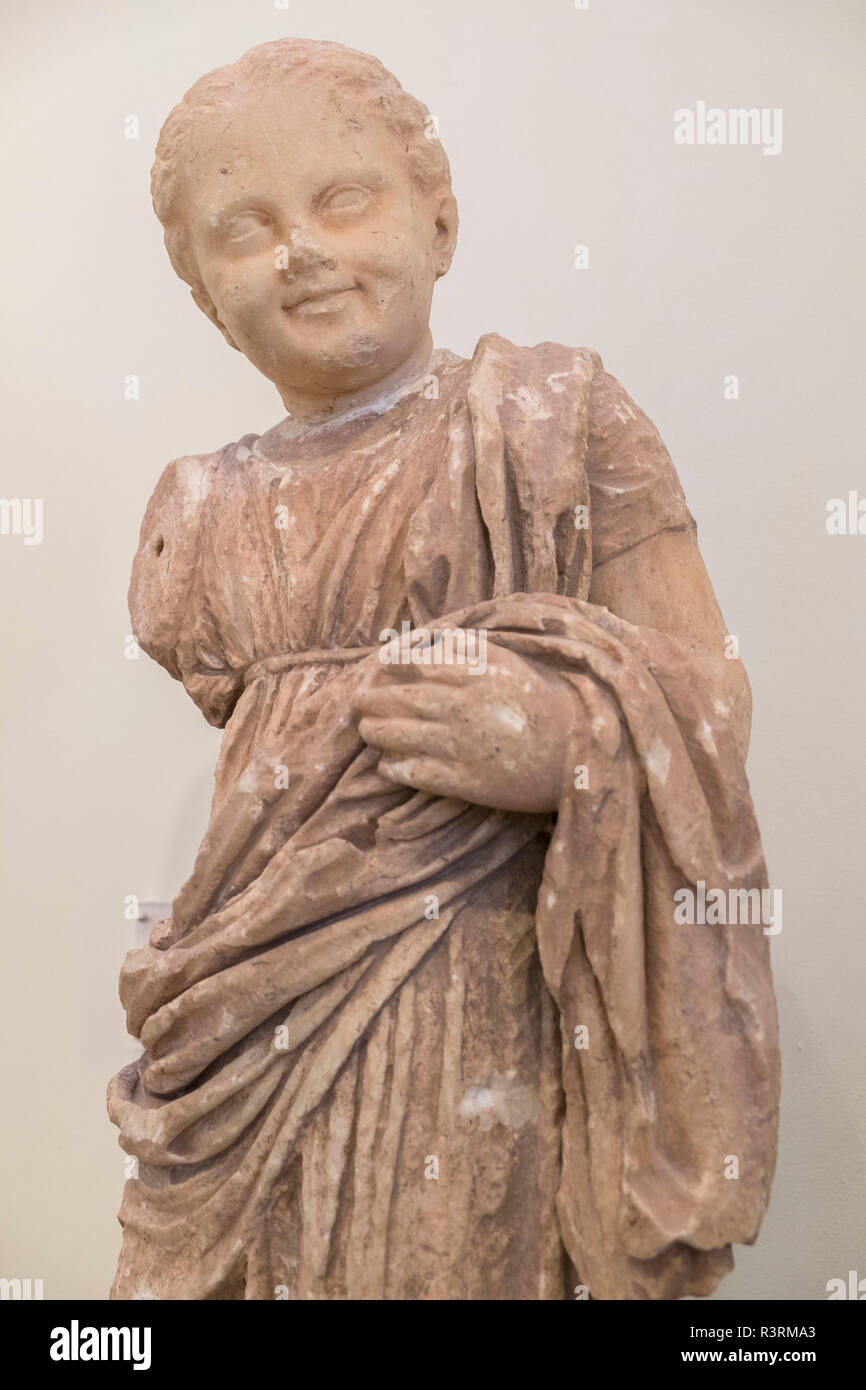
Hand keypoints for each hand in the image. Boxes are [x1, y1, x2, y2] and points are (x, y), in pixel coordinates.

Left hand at [352, 640, 573, 813]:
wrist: (578, 753)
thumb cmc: (545, 703)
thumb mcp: (511, 663)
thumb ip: (470, 648)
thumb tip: (431, 639)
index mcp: (474, 673)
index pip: (413, 662)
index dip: (388, 665)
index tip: (378, 668)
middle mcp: (460, 705)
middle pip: (397, 698)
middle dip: (370, 699)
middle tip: (357, 701)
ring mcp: (458, 744)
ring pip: (396, 734)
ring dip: (375, 731)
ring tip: (368, 729)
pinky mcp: (461, 780)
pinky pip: (411, 771)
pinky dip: (393, 766)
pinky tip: (388, 763)